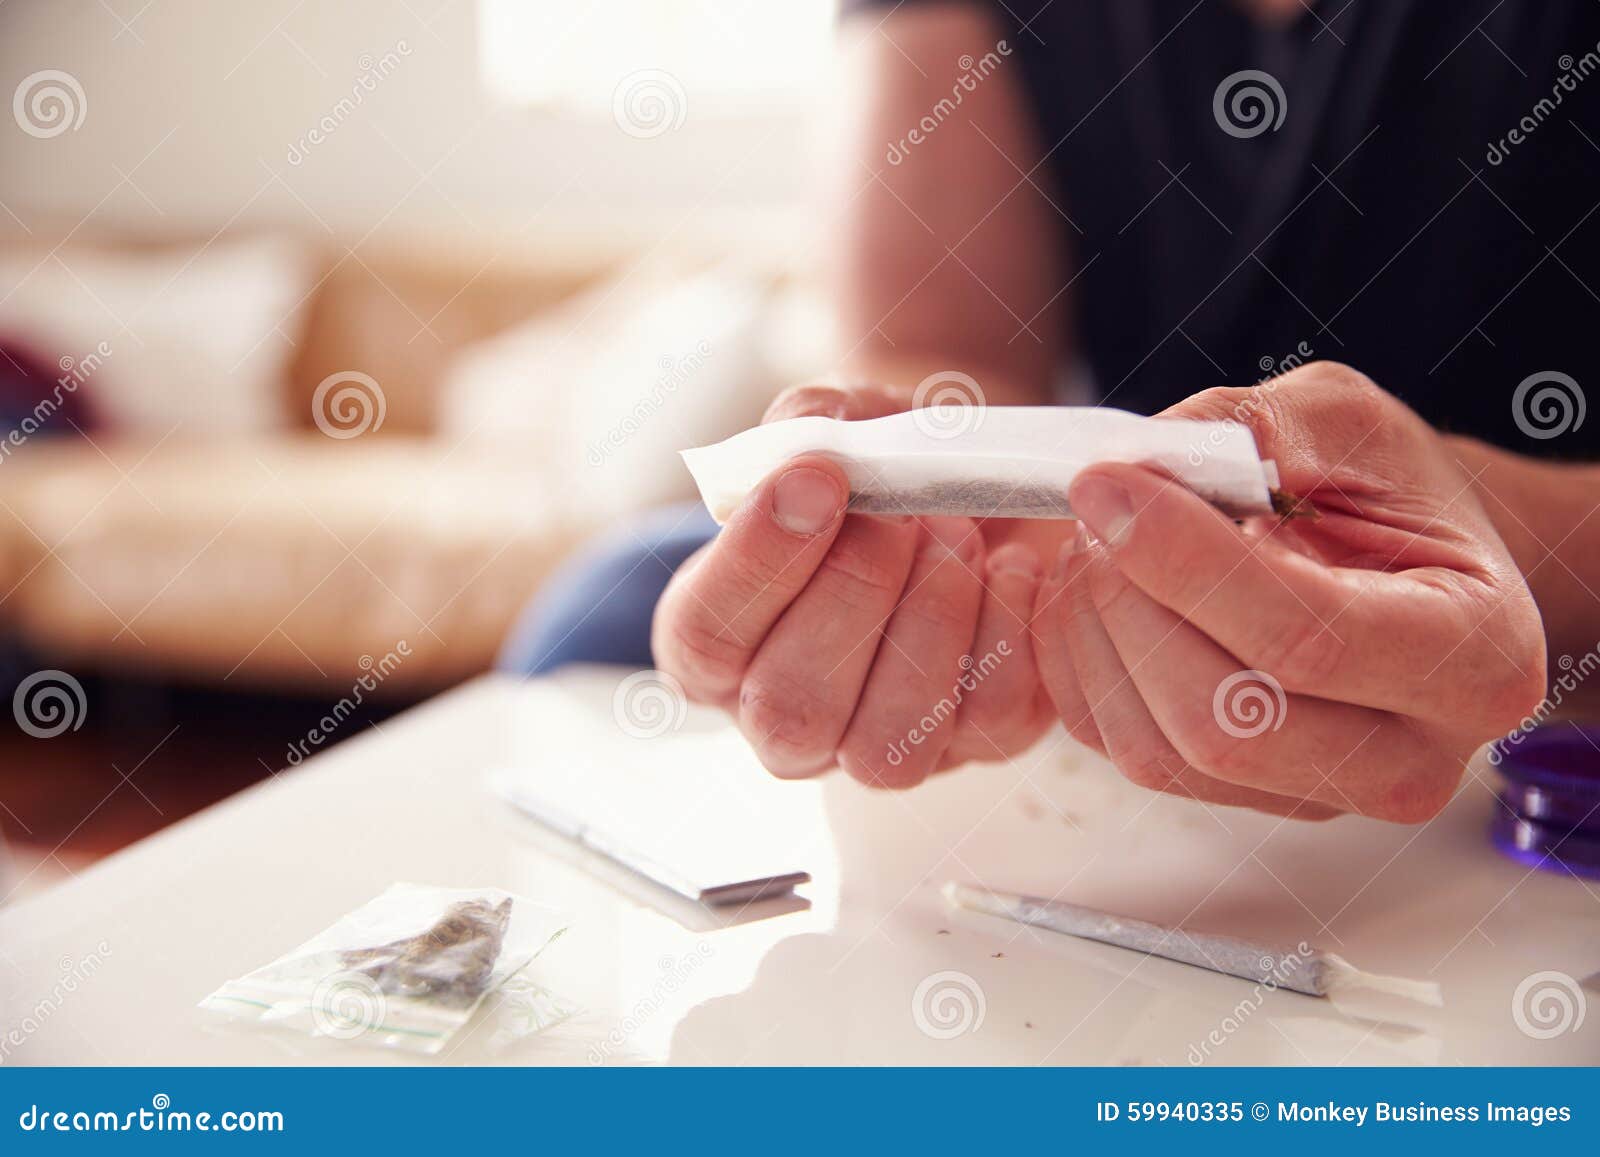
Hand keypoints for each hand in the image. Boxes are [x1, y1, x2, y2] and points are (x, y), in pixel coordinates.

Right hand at [652, 381, 1058, 787]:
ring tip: (955, 534)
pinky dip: (1007, 632)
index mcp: (715, 645)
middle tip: (897, 515)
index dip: (756, 563)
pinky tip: (1008, 566)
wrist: (981, 486)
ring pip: (886, 745)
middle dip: (852, 595)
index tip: (817, 480)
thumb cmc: (882, 471)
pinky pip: (990, 721)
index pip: (704, 637)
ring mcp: (876, 749)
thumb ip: (809, 424)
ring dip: (930, 622)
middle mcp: (784, 719)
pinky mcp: (974, 745)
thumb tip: (811, 443)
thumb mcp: (837, 425)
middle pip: (789, 710)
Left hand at [1031, 362, 1546, 821]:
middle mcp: (1408, 761)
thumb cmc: (1385, 492)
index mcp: (1476, 659)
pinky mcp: (1232, 799)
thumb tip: (1144, 467)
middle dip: (1131, 603)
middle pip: (1222, 723)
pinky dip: (1076, 661)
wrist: (1393, 562)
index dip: (1184, 560)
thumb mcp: (1349, 422)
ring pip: (1155, 749)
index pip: (1305, 638)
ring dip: (1094, 630)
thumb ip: (1259, 429)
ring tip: (1099, 543)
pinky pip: (1115, 746)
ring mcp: (1316, 797)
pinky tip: (1092, 592)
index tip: (1107, 484)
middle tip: (1100, 512)